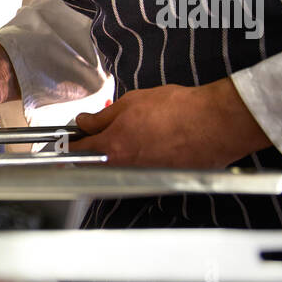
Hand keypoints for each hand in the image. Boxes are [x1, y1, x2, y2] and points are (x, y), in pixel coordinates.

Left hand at [72, 79, 270, 167]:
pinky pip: (140, 172)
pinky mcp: (161, 179)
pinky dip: (138, 161)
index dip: (69, 144)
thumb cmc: (178, 109)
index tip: (65, 141)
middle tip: (94, 138)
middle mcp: (124, 166)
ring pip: (118, 169)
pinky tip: (149, 146)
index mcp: (112, 146)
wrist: (215, 123)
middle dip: (91, 152)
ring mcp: (142, 175)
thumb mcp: (132, 102)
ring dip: (116, 157)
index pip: (78, 150)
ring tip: (132, 138)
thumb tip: (87, 122)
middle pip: (96, 164)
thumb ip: (104, 116)